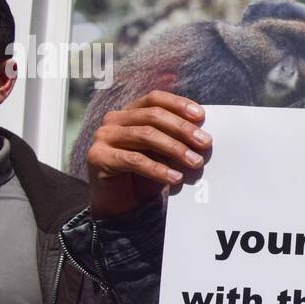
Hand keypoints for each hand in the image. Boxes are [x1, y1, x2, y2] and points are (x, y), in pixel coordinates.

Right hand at [85, 90, 210, 218]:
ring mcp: (104, 137)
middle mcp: (114, 119)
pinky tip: (176, 178)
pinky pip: (134, 160)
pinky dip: (158, 169)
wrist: (119, 204)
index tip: (201, 116)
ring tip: (196, 162)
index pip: (155, 99)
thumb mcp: (163, 153)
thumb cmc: (144, 175)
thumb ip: (176, 140)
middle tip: (206, 143)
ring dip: (175, 149)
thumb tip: (204, 137)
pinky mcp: (98, 157)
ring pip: (145, 135)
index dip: (178, 104)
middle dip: (182, 129)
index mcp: (130, 112)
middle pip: (153, 116)